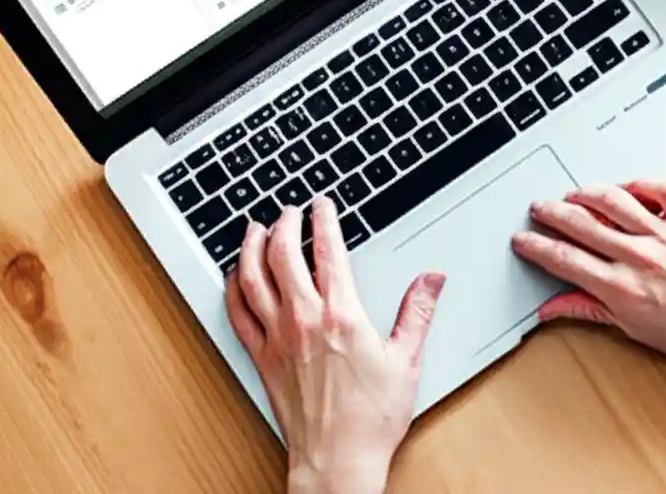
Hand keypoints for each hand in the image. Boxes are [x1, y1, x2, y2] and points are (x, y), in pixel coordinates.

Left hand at [225, 198, 445, 493]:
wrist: (338, 460)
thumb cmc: (371, 417)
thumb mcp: (406, 359)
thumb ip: (417, 312)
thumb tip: (432, 278)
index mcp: (342, 315)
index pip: (327, 250)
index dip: (323, 219)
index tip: (323, 205)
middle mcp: (304, 320)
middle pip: (282, 254)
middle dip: (284, 223)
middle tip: (289, 210)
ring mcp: (278, 338)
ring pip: (253, 278)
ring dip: (251, 247)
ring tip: (254, 228)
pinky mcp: (262, 358)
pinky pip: (238, 313)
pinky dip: (233, 287)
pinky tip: (235, 275)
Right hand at [511, 181, 665, 377]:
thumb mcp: (633, 330)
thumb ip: (589, 311)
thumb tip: (551, 310)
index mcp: (620, 287)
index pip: (563, 259)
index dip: (536, 246)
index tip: (523, 239)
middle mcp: (639, 256)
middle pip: (581, 224)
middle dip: (551, 212)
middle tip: (538, 208)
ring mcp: (664, 234)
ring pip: (614, 200)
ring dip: (587, 193)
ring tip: (574, 194)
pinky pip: (662, 190)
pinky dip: (643, 182)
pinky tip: (628, 186)